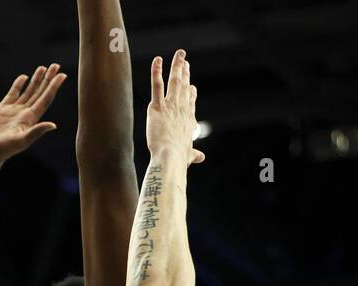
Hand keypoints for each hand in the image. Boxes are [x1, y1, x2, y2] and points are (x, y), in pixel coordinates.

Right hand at [0, 64, 67, 170]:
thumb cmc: (2, 149)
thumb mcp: (20, 141)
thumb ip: (36, 131)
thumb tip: (53, 125)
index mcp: (30, 119)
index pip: (45, 99)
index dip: (54, 87)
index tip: (62, 75)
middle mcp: (24, 114)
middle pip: (39, 93)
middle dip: (48, 79)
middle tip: (56, 65)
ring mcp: (13, 111)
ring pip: (28, 92)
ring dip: (36, 80)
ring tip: (43, 68)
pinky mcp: (2, 110)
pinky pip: (13, 94)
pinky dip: (18, 85)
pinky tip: (24, 77)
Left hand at [145, 50, 204, 165]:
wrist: (170, 158)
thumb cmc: (178, 159)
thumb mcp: (188, 155)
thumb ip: (194, 154)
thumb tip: (200, 157)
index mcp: (188, 120)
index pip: (190, 102)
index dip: (190, 93)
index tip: (191, 85)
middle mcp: (182, 109)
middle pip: (184, 87)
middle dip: (185, 73)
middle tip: (185, 61)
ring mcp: (170, 105)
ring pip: (175, 81)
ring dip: (177, 66)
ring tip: (179, 54)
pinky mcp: (157, 106)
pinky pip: (157, 85)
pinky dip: (157, 71)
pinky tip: (158, 60)